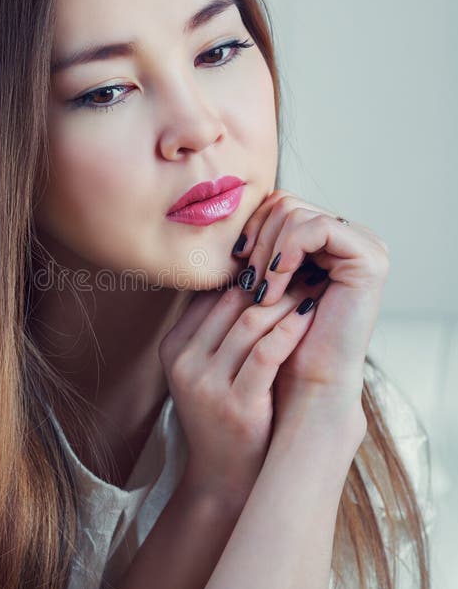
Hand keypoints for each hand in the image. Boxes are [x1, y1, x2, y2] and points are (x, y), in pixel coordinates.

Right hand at [158, 272, 322, 505]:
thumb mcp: (209, 368)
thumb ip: (221, 328)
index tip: (283, 261)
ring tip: (315, 287)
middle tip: (307, 264)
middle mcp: (183, 362)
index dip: (252, 273)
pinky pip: (266, 352)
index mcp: (173, 347)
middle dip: (274, 280)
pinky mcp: (235, 405)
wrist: (225, 478)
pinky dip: (291, 329)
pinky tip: (312, 316)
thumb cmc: (226, 414)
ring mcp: (206, 384)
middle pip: (234, 301)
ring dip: (289, 300)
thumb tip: (254, 274)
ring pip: (252, 320)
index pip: (214, 292)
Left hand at [232, 189, 389, 451]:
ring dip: (267, 250)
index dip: (250, 227)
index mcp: (324, 240)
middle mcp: (347, 238)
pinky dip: (287, 251)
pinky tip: (273, 284)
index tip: (232, 260)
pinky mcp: (369, 258)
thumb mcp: (257, 287)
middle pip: (284, 203)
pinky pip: (316, 228)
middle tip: (244, 277)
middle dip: (256, 238)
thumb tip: (219, 213)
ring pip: (295, 212)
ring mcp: (363, 245)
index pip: (277, 205)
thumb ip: (253, 250)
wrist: (305, 386)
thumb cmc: (278, 343)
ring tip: (257, 288)